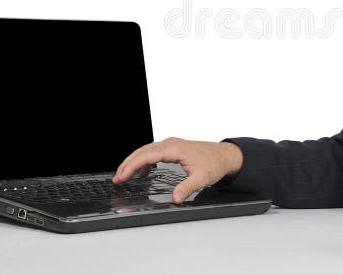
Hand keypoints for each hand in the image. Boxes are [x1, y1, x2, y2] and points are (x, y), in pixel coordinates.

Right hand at [112, 138, 243, 203]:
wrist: (225, 155)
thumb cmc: (214, 163)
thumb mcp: (202, 178)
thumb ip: (187, 188)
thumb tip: (175, 199)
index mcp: (175, 148)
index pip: (147, 155)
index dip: (132, 166)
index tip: (122, 176)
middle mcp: (171, 144)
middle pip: (143, 151)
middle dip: (128, 164)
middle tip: (117, 178)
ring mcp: (171, 145)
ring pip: (147, 151)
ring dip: (134, 162)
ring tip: (124, 175)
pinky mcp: (173, 149)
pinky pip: (154, 153)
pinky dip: (145, 161)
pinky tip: (142, 173)